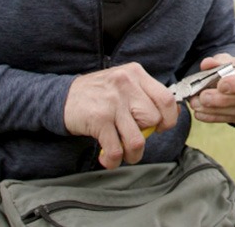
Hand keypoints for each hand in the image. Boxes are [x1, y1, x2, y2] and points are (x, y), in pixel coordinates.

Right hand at [64, 62, 178, 169]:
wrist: (61, 97)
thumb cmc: (98, 94)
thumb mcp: (124, 83)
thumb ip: (146, 94)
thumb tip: (173, 114)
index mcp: (136, 73)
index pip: (166, 99)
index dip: (169, 118)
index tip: (161, 127)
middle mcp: (126, 84)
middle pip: (153, 119)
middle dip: (147, 134)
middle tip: (134, 136)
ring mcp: (112, 102)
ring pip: (138, 139)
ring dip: (133, 154)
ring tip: (125, 154)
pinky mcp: (99, 119)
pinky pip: (116, 149)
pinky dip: (114, 161)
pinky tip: (108, 159)